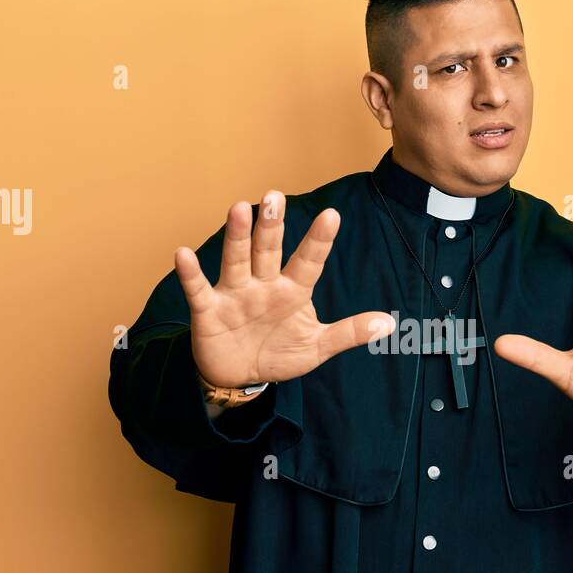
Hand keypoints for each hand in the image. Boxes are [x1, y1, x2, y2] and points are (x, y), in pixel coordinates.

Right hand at [175, 191, 395, 387]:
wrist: (239, 376)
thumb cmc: (278, 353)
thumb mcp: (316, 347)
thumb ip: (348, 333)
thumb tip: (388, 323)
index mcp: (292, 291)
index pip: (308, 262)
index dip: (318, 241)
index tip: (332, 216)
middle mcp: (263, 284)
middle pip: (268, 251)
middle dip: (272, 226)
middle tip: (276, 196)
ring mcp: (235, 294)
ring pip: (236, 260)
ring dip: (237, 237)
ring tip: (239, 208)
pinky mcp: (209, 310)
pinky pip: (198, 289)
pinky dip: (190, 273)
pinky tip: (183, 253)